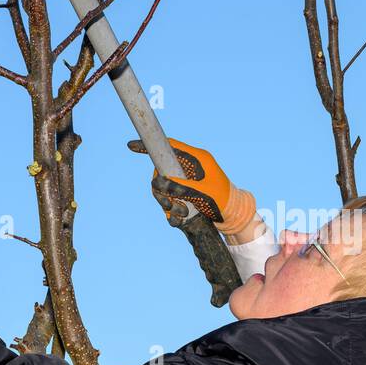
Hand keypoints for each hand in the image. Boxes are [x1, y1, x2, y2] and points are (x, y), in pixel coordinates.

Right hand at [126, 137, 253, 233]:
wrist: (234, 218)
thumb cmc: (223, 201)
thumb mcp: (203, 193)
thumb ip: (180, 187)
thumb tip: (157, 183)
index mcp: (196, 159)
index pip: (169, 146)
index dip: (149, 145)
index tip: (131, 146)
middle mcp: (189, 168)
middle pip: (161, 172)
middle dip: (162, 191)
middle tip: (169, 205)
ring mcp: (186, 181)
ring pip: (163, 189)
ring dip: (168, 204)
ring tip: (182, 214)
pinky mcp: (184, 194)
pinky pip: (169, 200)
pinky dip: (171, 211)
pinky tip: (179, 219)